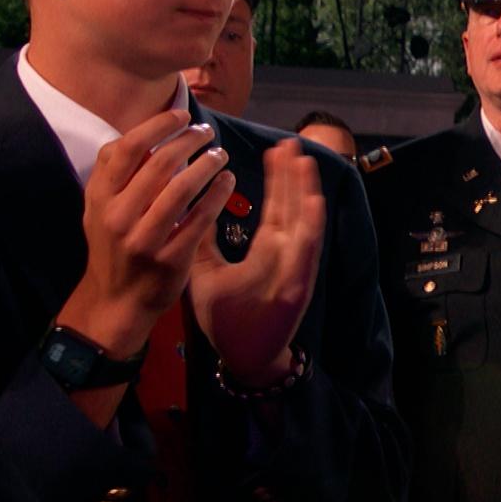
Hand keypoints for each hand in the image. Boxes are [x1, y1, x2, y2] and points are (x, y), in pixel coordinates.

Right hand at [57, 112, 234, 358]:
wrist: (116, 300)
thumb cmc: (113, 246)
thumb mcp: (98, 209)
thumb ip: (113, 174)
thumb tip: (139, 134)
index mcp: (99, 198)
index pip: (127, 148)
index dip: (158, 125)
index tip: (181, 115)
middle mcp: (118, 216)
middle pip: (159, 163)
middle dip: (189, 140)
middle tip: (206, 132)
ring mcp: (144, 238)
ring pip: (182, 188)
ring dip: (207, 164)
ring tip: (220, 154)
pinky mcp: (170, 257)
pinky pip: (201, 217)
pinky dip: (218, 194)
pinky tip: (228, 181)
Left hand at [189, 138, 324, 383]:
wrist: (244, 357)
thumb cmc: (229, 319)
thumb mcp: (206, 275)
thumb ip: (200, 243)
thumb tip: (187, 209)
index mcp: (268, 250)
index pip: (275, 207)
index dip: (277, 179)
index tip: (274, 151)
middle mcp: (285, 254)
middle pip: (292, 208)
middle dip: (293, 176)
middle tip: (293, 143)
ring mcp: (294, 269)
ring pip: (304, 224)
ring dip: (306, 193)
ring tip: (304, 163)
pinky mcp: (297, 287)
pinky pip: (306, 254)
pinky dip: (311, 228)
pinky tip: (313, 205)